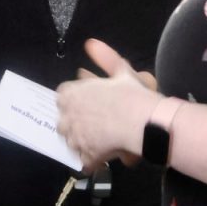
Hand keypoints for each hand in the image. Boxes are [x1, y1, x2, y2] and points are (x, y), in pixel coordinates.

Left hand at [55, 38, 160, 172]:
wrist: (143, 121)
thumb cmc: (132, 94)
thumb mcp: (120, 70)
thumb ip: (105, 57)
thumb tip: (91, 43)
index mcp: (70, 93)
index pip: (63, 97)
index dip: (77, 102)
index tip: (89, 106)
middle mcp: (67, 115)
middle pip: (64, 121)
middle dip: (76, 123)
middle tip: (96, 125)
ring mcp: (75, 137)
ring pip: (72, 142)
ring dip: (83, 142)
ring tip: (101, 142)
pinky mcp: (85, 155)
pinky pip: (84, 162)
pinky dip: (92, 162)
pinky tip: (103, 160)